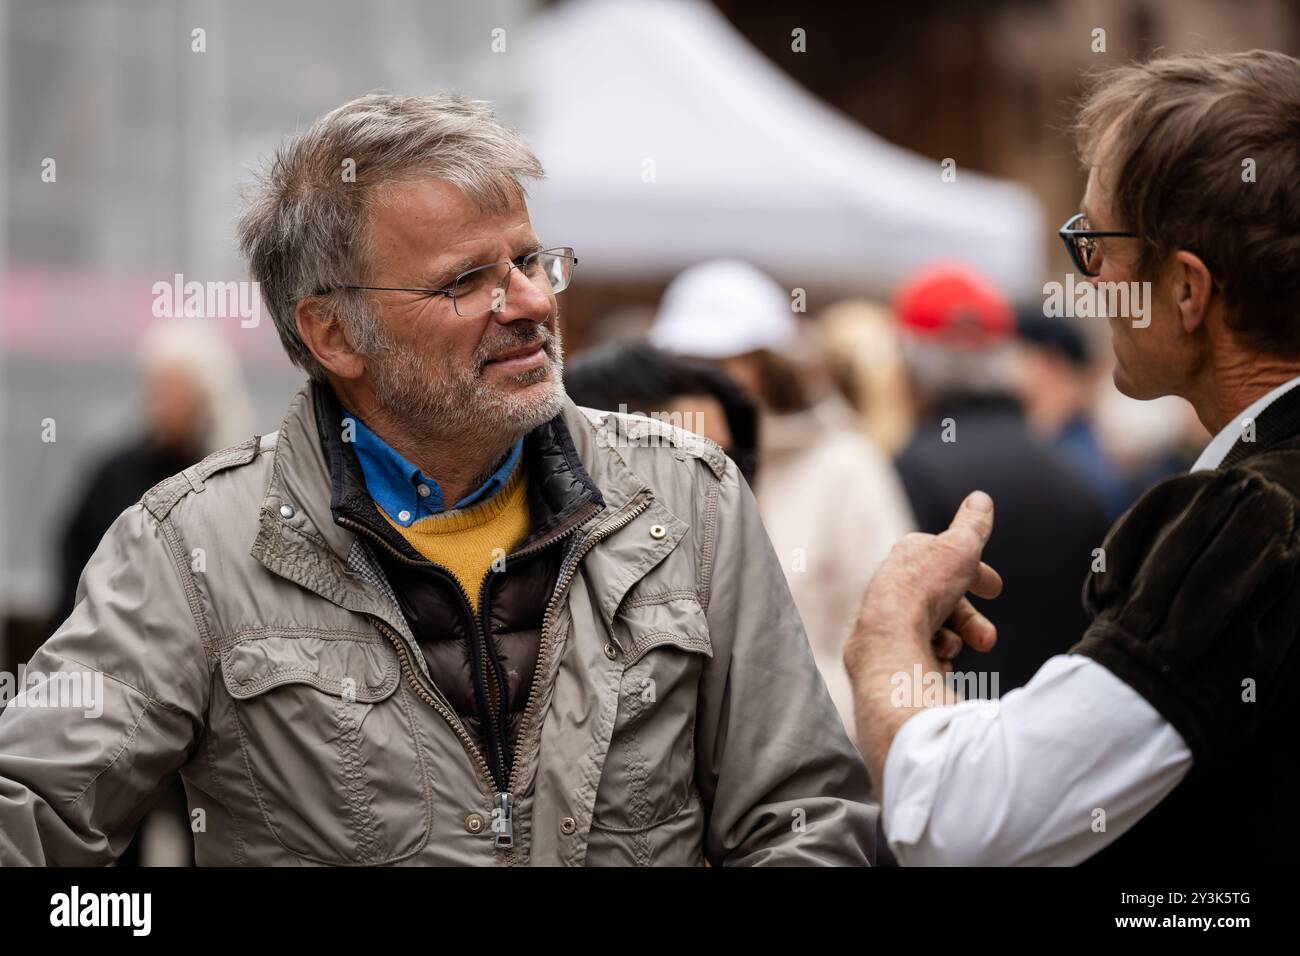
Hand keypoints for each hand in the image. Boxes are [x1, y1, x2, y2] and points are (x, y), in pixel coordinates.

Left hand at [845, 491, 1002, 674]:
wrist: (890, 635)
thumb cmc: (925, 587)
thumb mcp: (960, 546)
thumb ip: (973, 524)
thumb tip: (981, 498)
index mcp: (912, 556)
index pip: (948, 560)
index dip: (976, 572)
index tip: (996, 589)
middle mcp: (897, 585)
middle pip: (945, 602)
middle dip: (971, 621)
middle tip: (987, 639)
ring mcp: (891, 618)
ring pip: (935, 629)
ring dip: (954, 640)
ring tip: (952, 649)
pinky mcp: (888, 648)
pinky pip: (920, 653)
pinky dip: (935, 657)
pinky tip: (939, 661)